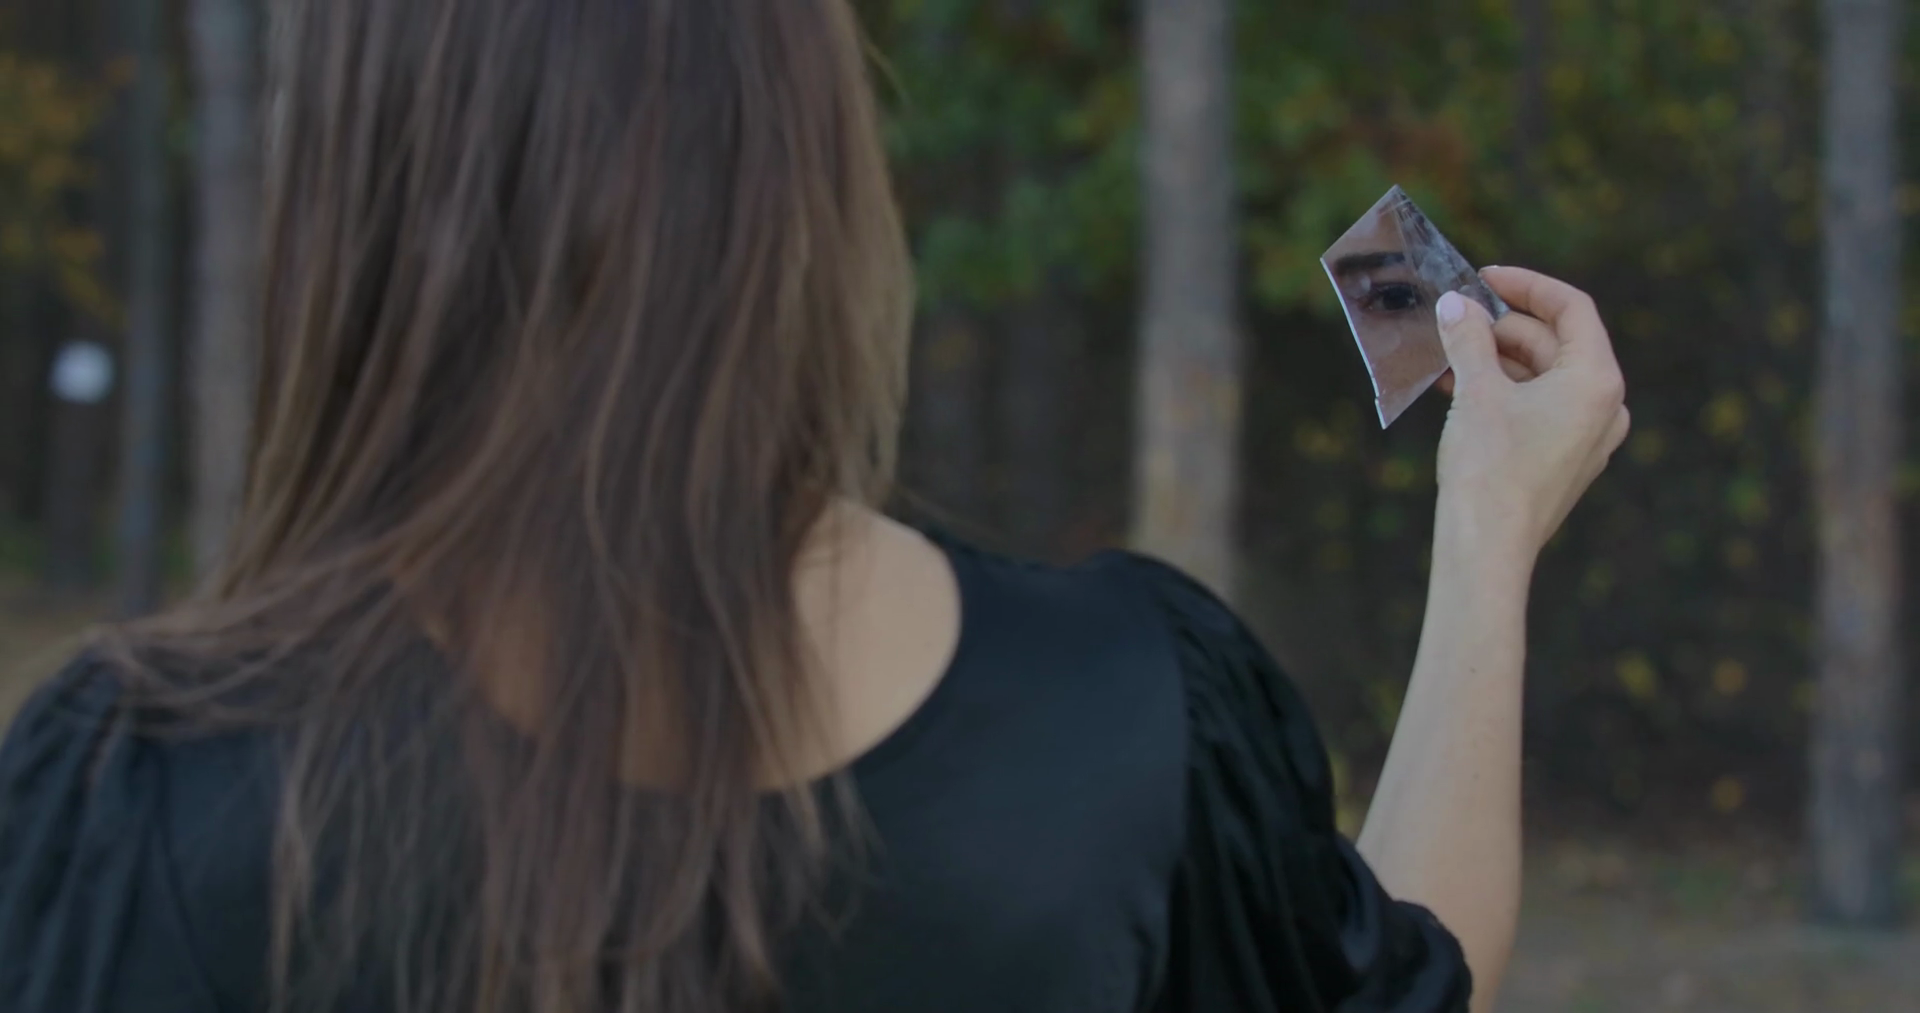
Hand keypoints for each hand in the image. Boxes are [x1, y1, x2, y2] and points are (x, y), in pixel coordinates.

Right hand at [1432, 266, 1628, 562]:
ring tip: (1448, 351)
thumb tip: (1457, 305)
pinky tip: (1457, 386)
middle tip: (1455, 317)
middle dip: (1502, 326)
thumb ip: (1469, 338)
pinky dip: (1501, 391)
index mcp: (1596, 380)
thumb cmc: (1489, 468)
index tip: (1483, 278)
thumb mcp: (1476, 391)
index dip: (1527, 285)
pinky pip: (1536, 407)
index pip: (1572, 308)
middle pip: (1555, 342)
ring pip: (1542, 377)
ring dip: (1495, 359)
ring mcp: (1586, 437)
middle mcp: (1603, 406)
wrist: (1487, 547)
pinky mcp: (1563, 460)